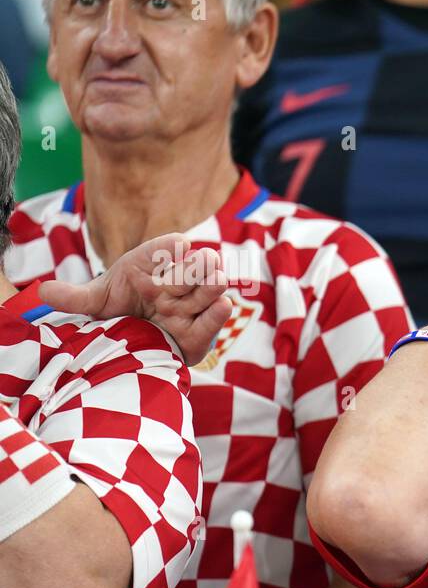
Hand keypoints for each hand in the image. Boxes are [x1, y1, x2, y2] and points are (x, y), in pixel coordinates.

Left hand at [38, 233, 230, 366]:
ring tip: (216, 280)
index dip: (170, 248)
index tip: (177, 244)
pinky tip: (223, 305)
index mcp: (150, 268)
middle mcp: (173, 285)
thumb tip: (43, 292)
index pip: (163, 250)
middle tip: (204, 260)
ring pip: (206, 291)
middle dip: (199, 266)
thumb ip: (75, 297)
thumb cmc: (119, 312)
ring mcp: (188, 307)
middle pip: (190, 269)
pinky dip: (217, 314)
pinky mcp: (199, 334)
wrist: (135, 343)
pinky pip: (211, 321)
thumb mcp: (96, 302)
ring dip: (212, 285)